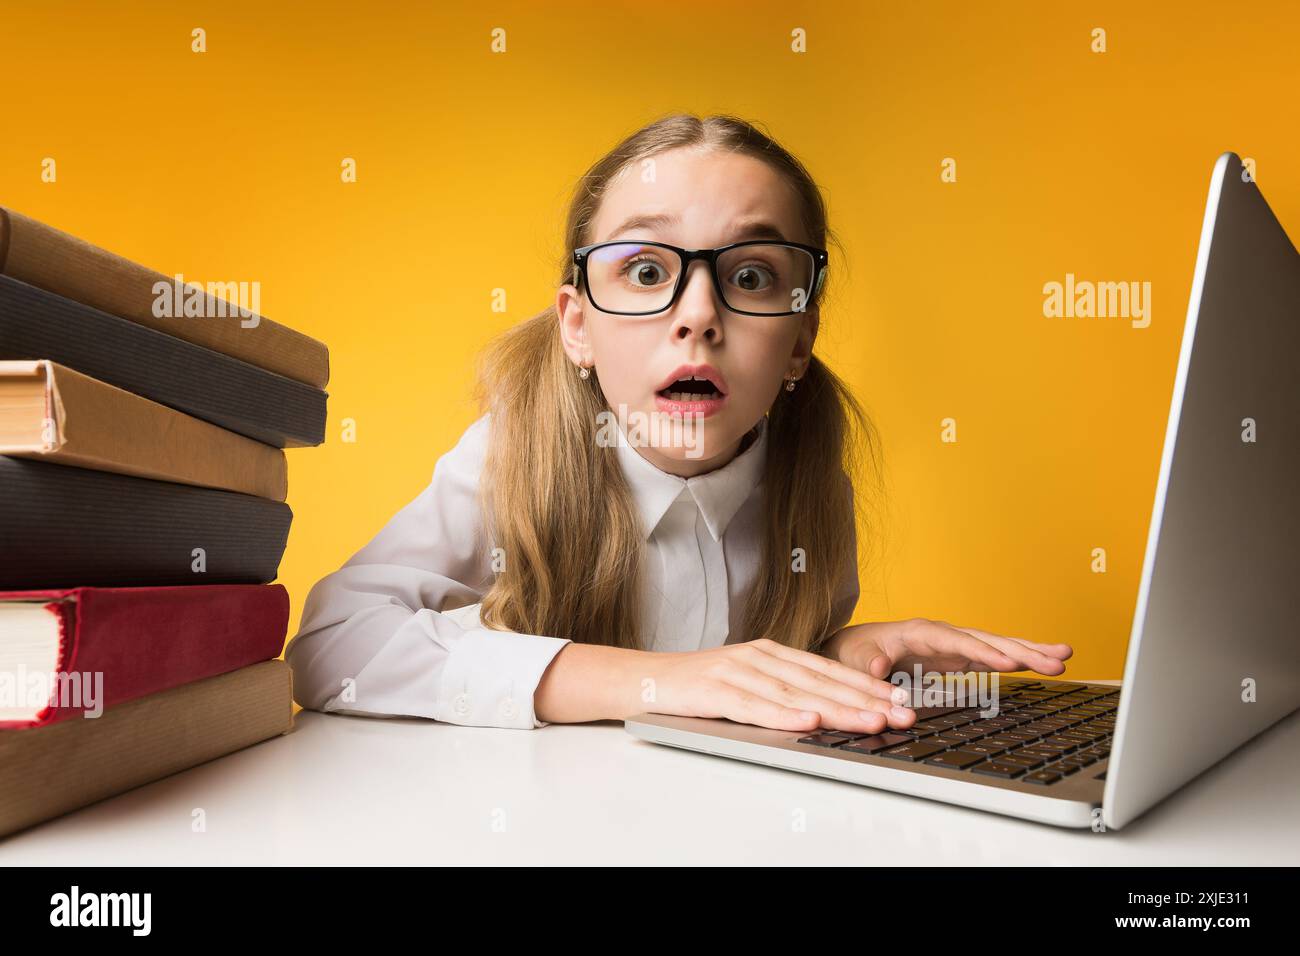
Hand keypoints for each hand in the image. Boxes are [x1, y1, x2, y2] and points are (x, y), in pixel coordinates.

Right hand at [644, 638, 918, 734]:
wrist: (643, 679)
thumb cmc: (698, 686)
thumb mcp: (747, 681)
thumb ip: (784, 690)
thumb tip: (830, 709)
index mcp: (771, 652)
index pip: (828, 669)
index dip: (867, 684)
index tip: (901, 699)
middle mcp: (759, 656)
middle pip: (820, 680)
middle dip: (865, 698)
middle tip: (901, 713)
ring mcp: (736, 671)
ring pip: (795, 693)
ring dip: (836, 708)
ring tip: (870, 720)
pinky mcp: (713, 690)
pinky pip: (754, 706)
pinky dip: (783, 715)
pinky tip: (808, 722)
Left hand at [826, 618, 1072, 682]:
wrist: (852, 647)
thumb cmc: (854, 652)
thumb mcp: (855, 657)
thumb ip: (868, 662)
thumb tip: (880, 668)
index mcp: (920, 632)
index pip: (958, 642)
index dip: (984, 653)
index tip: (1010, 663)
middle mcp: (943, 634)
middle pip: (987, 641)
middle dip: (1022, 650)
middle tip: (1057, 660)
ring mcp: (954, 644)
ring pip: (997, 645)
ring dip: (1030, 651)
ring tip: (1065, 657)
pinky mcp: (959, 657)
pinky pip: (994, 656)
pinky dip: (1019, 658)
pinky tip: (1045, 662)